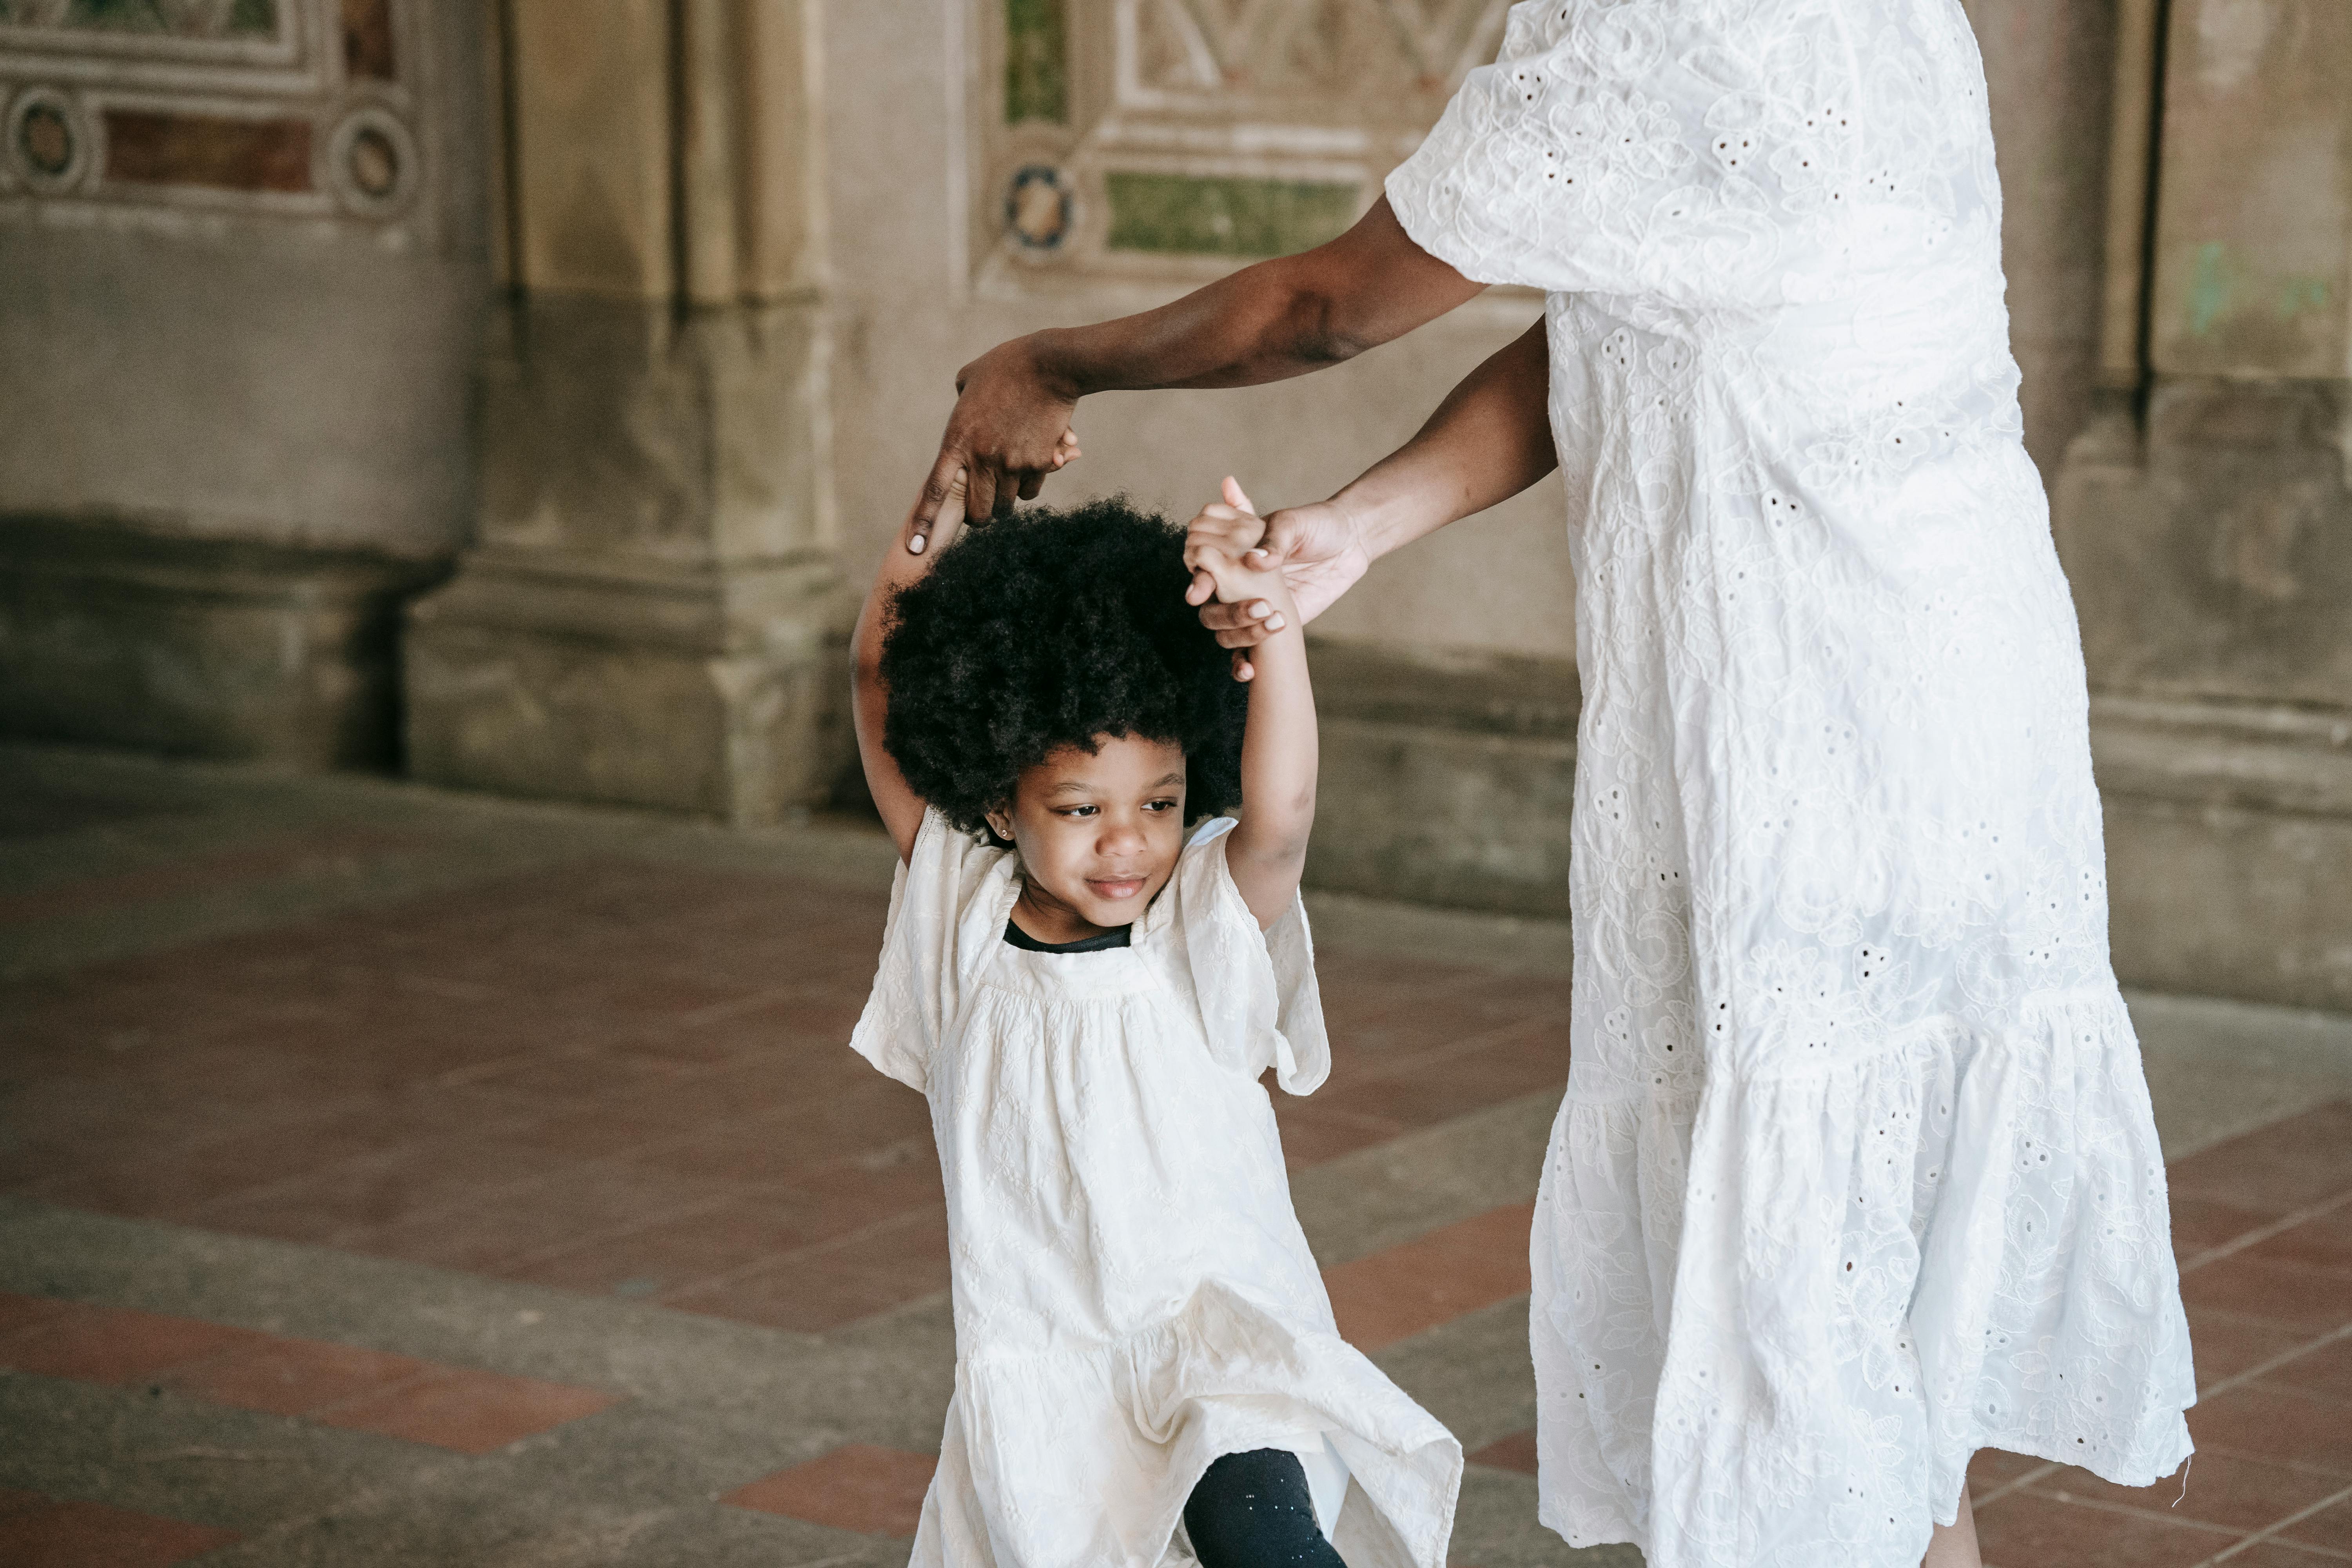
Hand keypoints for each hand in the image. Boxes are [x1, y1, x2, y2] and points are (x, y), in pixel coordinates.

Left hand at [909, 337, 1081, 551]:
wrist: (1049, 364)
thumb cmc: (1007, 365)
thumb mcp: (969, 381)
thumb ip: (961, 404)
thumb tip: (963, 411)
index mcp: (958, 439)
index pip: (935, 490)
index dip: (925, 522)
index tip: (915, 548)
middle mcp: (983, 458)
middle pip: (979, 513)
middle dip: (982, 515)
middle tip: (985, 505)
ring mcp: (1012, 463)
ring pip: (1008, 505)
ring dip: (1008, 498)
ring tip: (1011, 475)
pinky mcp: (1040, 463)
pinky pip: (1032, 491)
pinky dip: (1030, 485)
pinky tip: (1034, 462)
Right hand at [1189, 479, 1372, 679]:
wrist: (1350, 542)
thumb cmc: (1317, 524)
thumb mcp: (1293, 524)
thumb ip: (1272, 539)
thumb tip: (1254, 561)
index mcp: (1234, 553)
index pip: (1203, 571)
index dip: (1199, 582)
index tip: (1200, 593)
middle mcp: (1238, 583)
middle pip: (1210, 608)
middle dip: (1224, 614)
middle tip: (1258, 607)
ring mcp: (1253, 607)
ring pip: (1225, 633)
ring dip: (1240, 634)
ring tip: (1273, 622)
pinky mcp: (1270, 628)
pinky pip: (1246, 653)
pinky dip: (1242, 666)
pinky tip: (1249, 673)